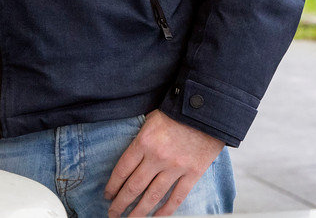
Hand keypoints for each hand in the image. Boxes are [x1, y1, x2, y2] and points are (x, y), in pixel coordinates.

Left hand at [104, 110, 223, 216]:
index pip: (122, 170)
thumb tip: (129, 159)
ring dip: (139, 212)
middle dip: (121, 203)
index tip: (107, 195)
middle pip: (134, 186)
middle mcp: (157, 157)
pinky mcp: (193, 173)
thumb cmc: (178, 111)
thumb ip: (141, 139)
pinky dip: (165, 211)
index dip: (113, 186)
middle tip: (113, 213)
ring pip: (153, 196)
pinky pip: (176, 197)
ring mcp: (176, 167)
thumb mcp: (150, 118)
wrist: (207, 108)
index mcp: (144, 141)